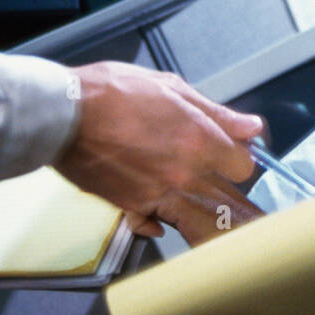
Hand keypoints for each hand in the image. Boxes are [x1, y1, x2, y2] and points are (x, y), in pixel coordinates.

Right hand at [55, 62, 262, 237]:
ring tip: (212, 222)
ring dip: (208, 221)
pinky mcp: (132, 206)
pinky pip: (157, 227)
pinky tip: (161, 216)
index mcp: (200, 139)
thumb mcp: (170, 87)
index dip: (239, 160)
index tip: (230, 156)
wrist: (63, 113)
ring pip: (202, 224)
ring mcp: (159, 194)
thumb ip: (216, 113)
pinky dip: (159, 224)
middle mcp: (185, 172)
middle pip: (231, 204)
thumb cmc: (111, 92)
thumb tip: (251, 128)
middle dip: (234, 200)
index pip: (245, 167)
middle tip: (230, 199)